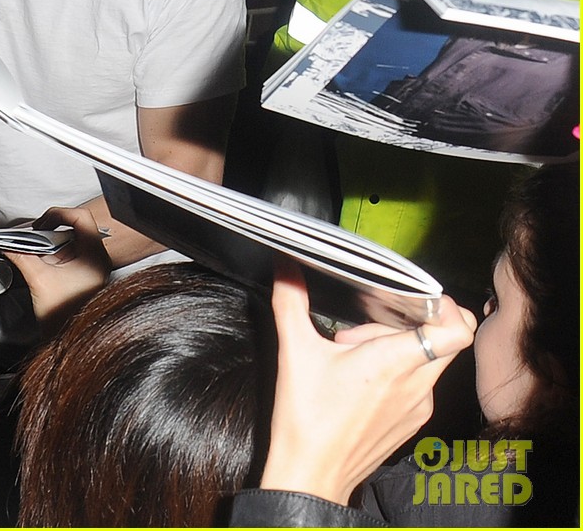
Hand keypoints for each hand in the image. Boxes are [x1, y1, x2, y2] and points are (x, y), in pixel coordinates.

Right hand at [8, 206, 110, 330]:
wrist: (69, 341)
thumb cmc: (63, 318)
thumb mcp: (39, 281)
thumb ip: (23, 257)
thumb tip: (10, 245)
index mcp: (94, 256)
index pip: (80, 218)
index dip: (58, 214)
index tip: (40, 223)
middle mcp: (99, 259)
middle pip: (76, 227)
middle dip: (51, 231)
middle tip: (35, 237)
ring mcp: (95, 266)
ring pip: (73, 240)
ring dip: (52, 243)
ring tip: (38, 253)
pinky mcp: (88, 274)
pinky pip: (73, 253)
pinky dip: (56, 254)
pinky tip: (45, 263)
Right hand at [259, 263, 476, 504]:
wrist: (311, 476)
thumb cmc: (305, 419)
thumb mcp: (294, 351)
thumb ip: (290, 301)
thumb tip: (284, 265)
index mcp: (394, 363)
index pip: (456, 330)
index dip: (447, 307)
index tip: (416, 300)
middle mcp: (417, 385)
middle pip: (446, 341)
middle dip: (411, 324)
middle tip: (368, 329)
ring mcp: (419, 407)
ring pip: (430, 362)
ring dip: (401, 349)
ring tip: (356, 357)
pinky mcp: (413, 423)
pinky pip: (420, 386)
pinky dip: (398, 374)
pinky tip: (360, 380)